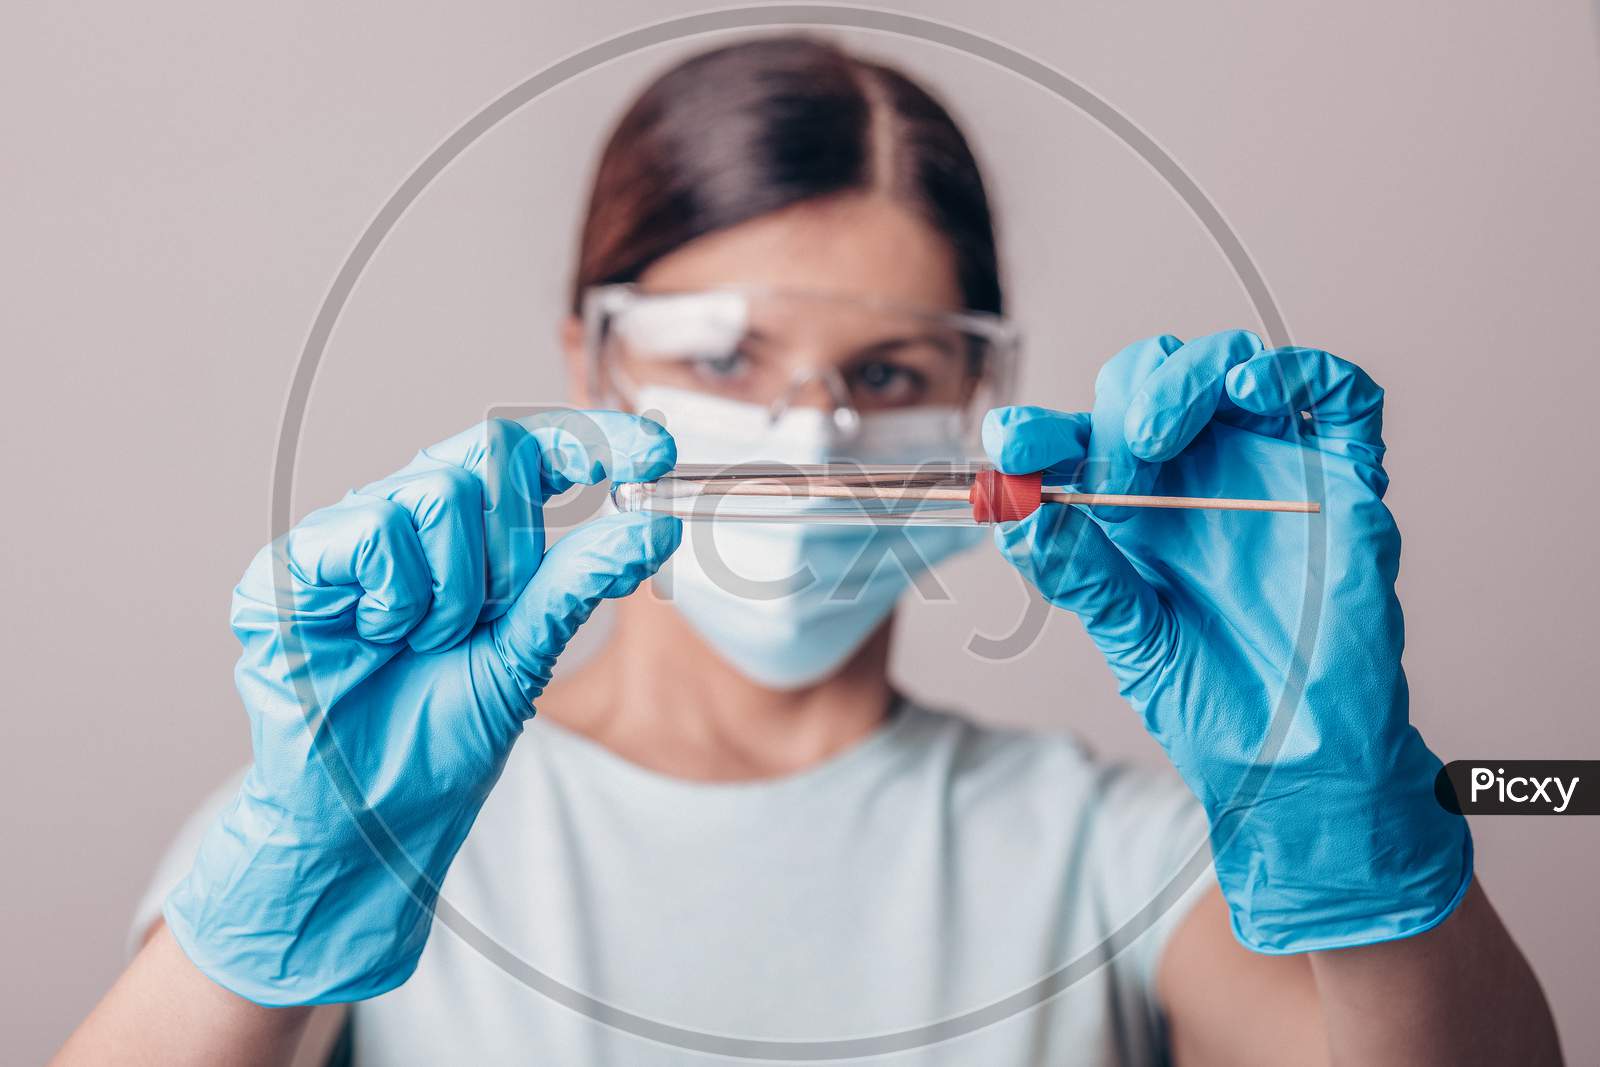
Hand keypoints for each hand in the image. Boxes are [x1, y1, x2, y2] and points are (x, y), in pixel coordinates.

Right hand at [165, 412, 679, 1003]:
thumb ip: (582, 579)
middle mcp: (406, 523)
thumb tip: (655, 524)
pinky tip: (380, 640)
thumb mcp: (529, 649)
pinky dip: (397, 597)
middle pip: (491, 457)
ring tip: (424, 644)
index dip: (594, 439)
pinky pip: (374, 530)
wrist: (375, 819)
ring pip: (438, 491)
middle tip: (488, 618)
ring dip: (456, 590)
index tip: (659, 454)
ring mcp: (347, 539)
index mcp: (467, 537)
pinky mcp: (289, 569)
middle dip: (513, 546)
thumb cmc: (441, 737)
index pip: (532, 453)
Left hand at [983, 330, 1470, 952]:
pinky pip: (1338, 394)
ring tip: (1155, 438)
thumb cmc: (1217, 707)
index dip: (1038, 431)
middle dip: (1119, 405)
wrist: (1305, 764)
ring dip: (1182, 379)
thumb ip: (1080, 574)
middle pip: (1148, 382)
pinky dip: (1295, 370)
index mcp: (1133, 512)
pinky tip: (1249, 390)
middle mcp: (1199, 478)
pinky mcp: (1346, 479)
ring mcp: (1273, 469)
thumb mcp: (1132, 641)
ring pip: (1226, 365)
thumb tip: (1015, 510)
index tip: (1008, 444)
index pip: (1078, 442)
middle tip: (1111, 473)